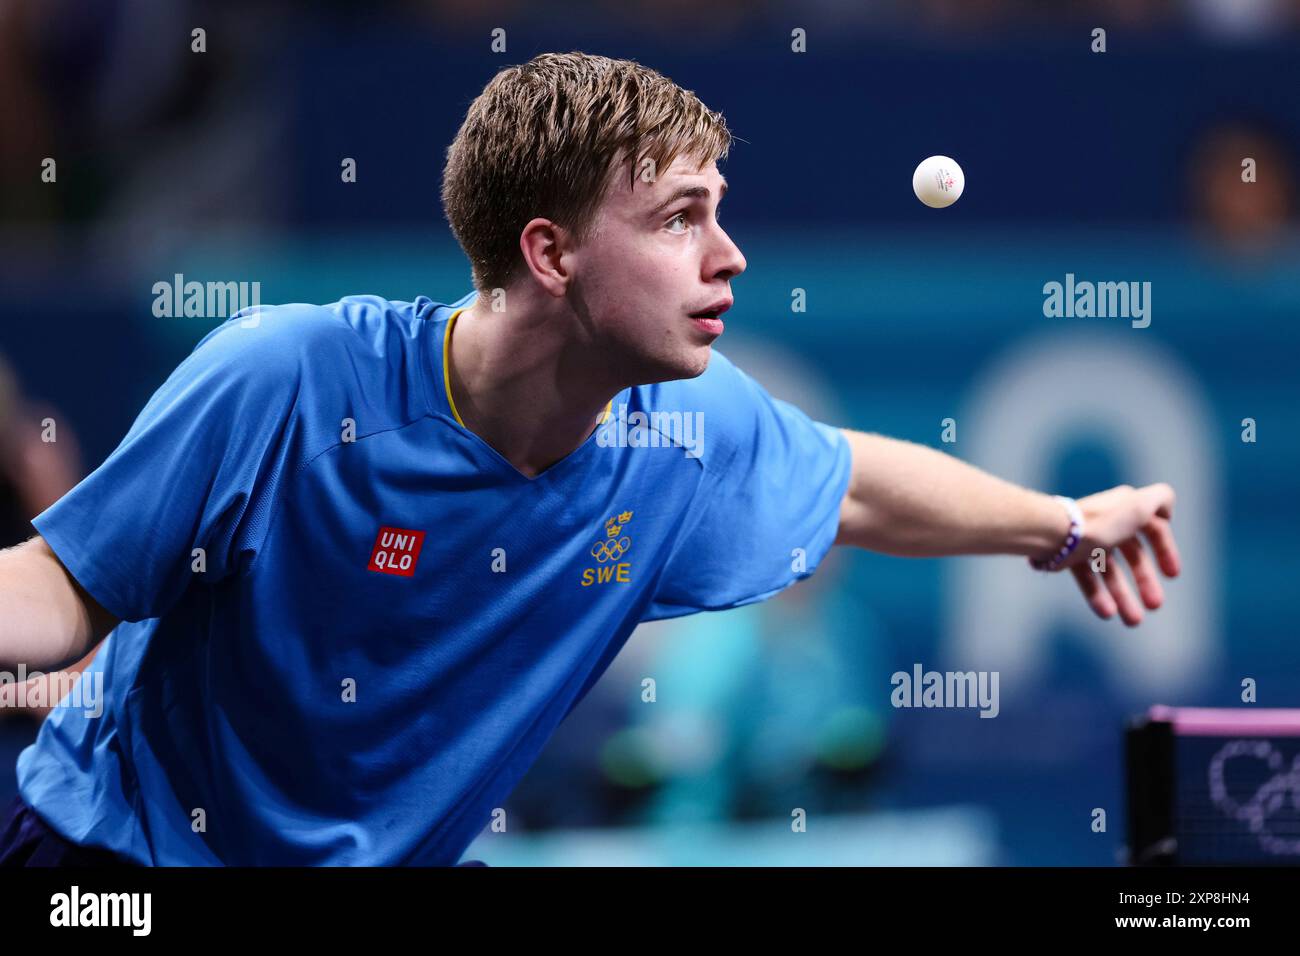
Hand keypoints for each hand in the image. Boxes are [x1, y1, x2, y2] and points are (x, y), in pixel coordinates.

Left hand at [1059, 483, 1179, 625]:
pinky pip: (1087, 578)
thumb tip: (1168, 510)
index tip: (1172, 575)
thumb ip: (1161, 500)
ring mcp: (1088, 540)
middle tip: (1155, 606)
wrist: (1056, 534)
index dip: (1166, 550)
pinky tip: (1107, 613)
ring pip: (1110, 571)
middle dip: (1145, 581)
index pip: (1153, 529)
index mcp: (1126, 508)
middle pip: (1132, 555)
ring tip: (1133, 621)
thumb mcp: (1140, 505)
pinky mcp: (1069, 556)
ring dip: (1124, 597)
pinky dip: (1098, 596)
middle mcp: (1107, 523)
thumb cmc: (1102, 523)